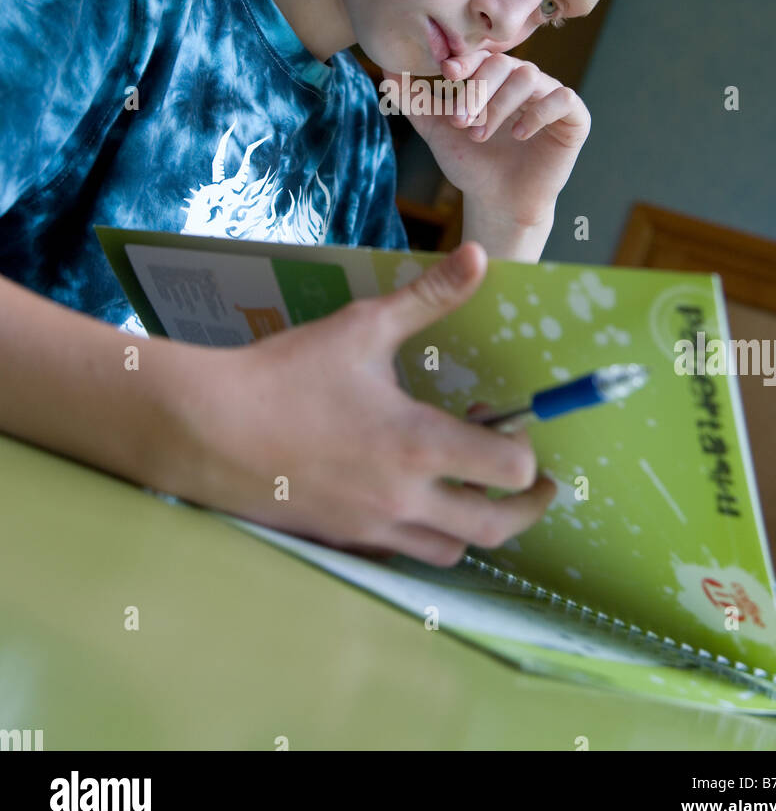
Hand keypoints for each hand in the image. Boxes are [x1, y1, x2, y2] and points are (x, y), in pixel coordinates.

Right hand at [151, 241, 556, 566]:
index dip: (525, 453)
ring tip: (465, 487)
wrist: (206, 428)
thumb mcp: (361, 326)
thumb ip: (429, 296)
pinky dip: (421, 535)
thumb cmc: (285, 374)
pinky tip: (406, 497)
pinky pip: (401, 555)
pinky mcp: (342, 542)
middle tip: (534, 487)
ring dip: (471, 524)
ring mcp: (372, 528)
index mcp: (418, 444)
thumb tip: (480, 255)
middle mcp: (404, 497)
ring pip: (449, 551)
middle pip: (494, 527)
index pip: (508, 470)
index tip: (513, 429)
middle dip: (525, 508)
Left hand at [383, 51, 590, 228]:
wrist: (499, 201)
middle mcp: (524, 80)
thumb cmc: (472, 162)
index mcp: (495, 76)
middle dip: (479, 90)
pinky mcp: (573, 118)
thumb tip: (385, 72)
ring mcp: (551, 95)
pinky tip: (518, 135)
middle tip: (461, 121)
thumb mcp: (437, 131)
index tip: (446, 74)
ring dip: (501, 104)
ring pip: (529, 78)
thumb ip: (415, 102)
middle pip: (505, 63)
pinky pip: (564, 99)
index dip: (465, 60)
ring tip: (481, 134)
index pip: (481, 54)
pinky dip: (540, 113)